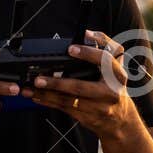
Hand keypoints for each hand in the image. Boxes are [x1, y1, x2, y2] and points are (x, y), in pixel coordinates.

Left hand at [22, 30, 143, 142]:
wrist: (121, 119)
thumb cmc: (114, 86)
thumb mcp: (116, 65)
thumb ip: (105, 46)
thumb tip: (87, 33)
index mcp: (117, 75)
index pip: (104, 61)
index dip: (88, 54)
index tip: (71, 49)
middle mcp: (110, 92)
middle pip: (80, 87)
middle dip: (57, 83)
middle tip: (39, 79)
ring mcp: (98, 108)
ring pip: (68, 101)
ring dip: (47, 94)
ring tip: (31, 88)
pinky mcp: (88, 117)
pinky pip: (65, 109)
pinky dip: (49, 102)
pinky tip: (37, 97)